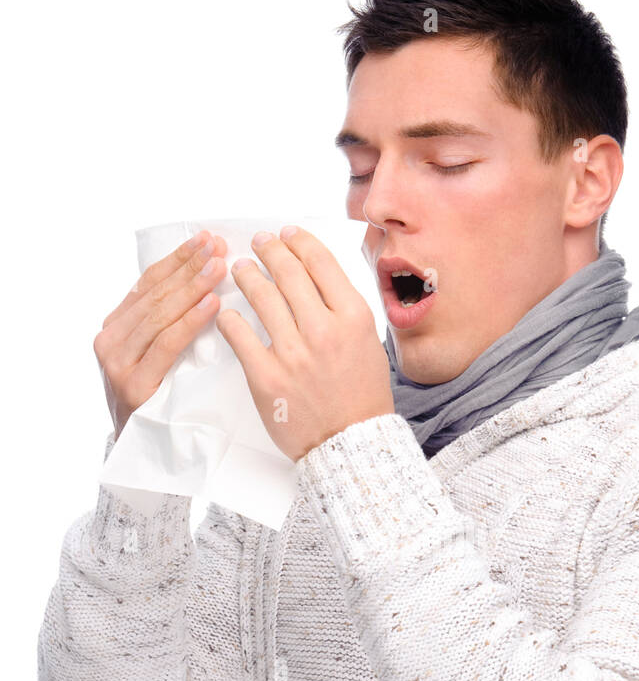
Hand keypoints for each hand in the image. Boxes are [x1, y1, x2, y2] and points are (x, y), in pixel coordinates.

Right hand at [94, 230, 226, 438]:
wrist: (142, 454)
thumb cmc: (160, 401)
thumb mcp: (160, 356)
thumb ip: (170, 324)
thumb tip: (207, 280)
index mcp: (115, 327)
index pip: (148, 284)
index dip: (178, 259)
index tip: (206, 239)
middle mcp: (109, 341)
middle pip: (155, 294)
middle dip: (189, 267)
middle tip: (218, 246)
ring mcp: (118, 364)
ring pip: (160, 315)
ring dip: (192, 287)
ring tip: (220, 267)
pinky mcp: (134, 387)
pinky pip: (166, 346)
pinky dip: (190, 323)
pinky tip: (212, 306)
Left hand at [216, 226, 394, 462]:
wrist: (352, 446)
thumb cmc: (362, 398)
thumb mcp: (369, 344)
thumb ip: (345, 311)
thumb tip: (318, 278)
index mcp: (353, 317)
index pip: (320, 262)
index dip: (299, 241)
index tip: (287, 234)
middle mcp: (323, 329)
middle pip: (288, 272)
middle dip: (269, 249)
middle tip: (258, 243)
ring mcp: (293, 353)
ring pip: (260, 296)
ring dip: (246, 276)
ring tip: (240, 270)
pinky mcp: (266, 377)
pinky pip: (239, 335)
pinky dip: (230, 319)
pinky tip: (228, 313)